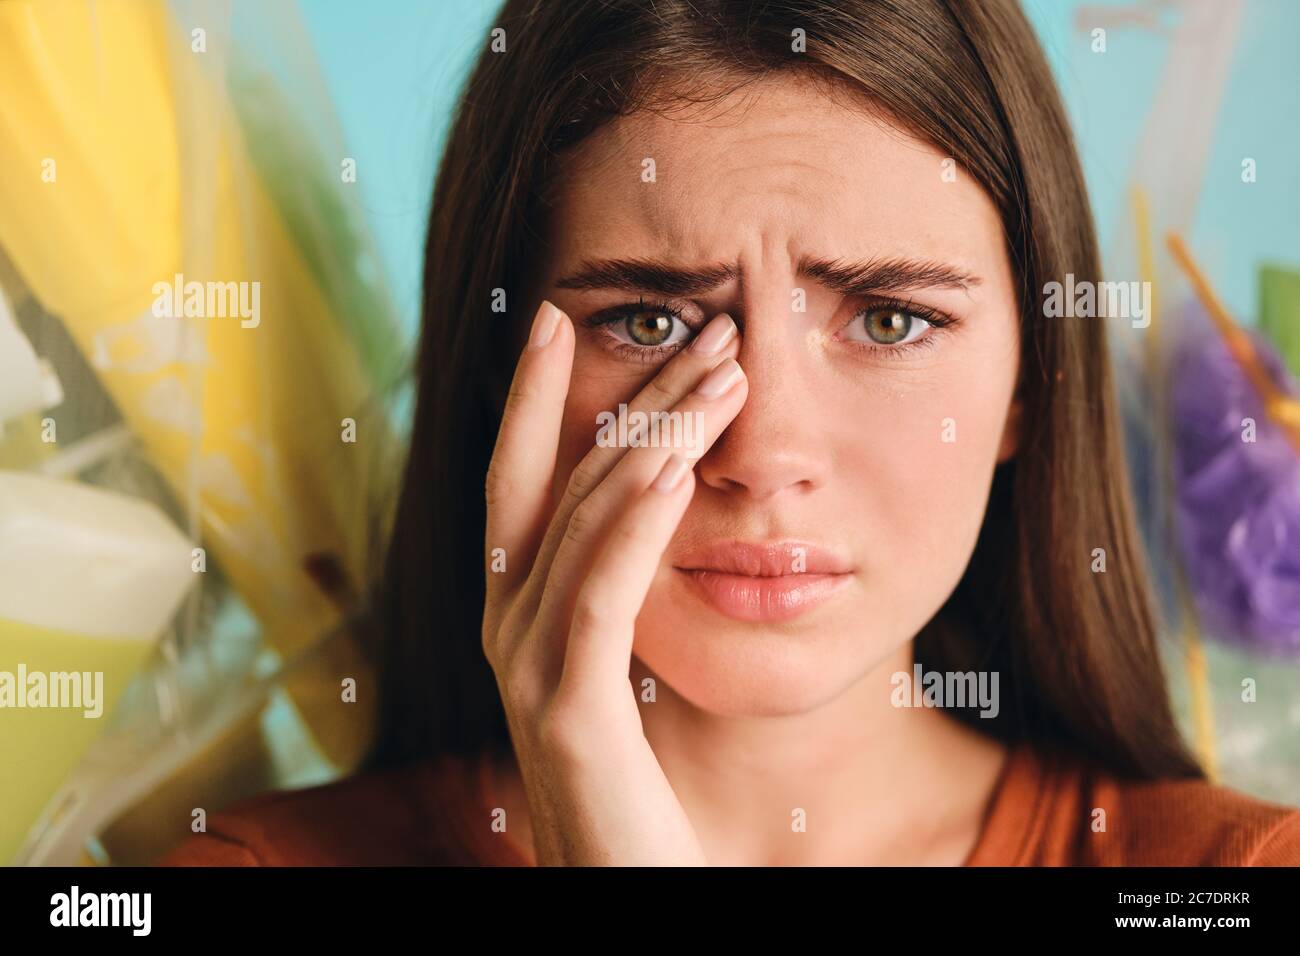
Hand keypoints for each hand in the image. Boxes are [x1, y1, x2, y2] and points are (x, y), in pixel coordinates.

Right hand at [482, 299, 746, 864]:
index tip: (557, 316)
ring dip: (655, 438)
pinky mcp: (567, 713)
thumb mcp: (625, 676)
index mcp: (520, 613)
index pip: (520, 479)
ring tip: (718, 372)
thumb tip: (657, 507)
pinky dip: (632, 526)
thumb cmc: (642, 790)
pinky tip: (673, 470)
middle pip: (567, 482)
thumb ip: (615, 598)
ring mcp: (528, 670)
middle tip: (706, 329)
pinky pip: (600, 598)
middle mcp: (508, 628)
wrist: (630, 895)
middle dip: (636, 397)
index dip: (533, 395)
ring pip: (585, 522)